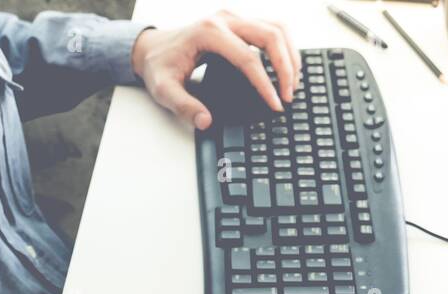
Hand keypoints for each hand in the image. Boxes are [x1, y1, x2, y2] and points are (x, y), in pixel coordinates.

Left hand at [131, 11, 300, 129]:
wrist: (153, 47)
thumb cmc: (159, 66)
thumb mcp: (164, 89)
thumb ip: (184, 106)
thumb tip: (206, 121)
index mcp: (208, 32)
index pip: (248, 58)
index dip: (265, 84)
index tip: (276, 104)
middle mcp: (225, 19)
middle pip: (270, 36)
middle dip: (286, 68)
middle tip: (289, 96)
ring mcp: (234, 18)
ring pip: (276, 28)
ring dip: (290, 55)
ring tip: (294, 84)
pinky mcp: (240, 22)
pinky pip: (271, 29)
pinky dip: (285, 48)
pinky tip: (287, 69)